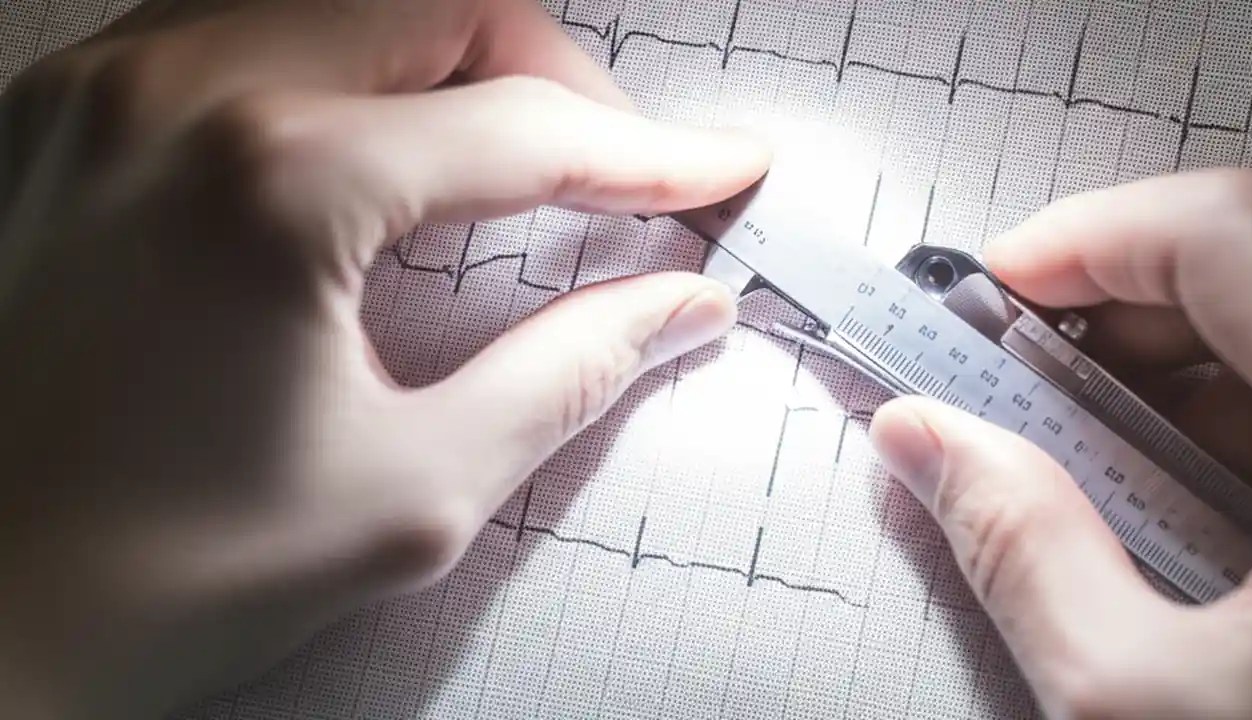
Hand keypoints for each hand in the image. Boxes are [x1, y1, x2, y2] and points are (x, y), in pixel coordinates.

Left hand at [0, 1, 770, 717]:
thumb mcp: (408, 494)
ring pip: (342, 0)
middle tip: (610, 172)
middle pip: (443, 4)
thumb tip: (675, 308)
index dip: (651, 154)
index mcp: (277, 183)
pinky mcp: (61, 115)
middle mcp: (176, 94)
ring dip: (451, 63)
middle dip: (557, 79)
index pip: (526, 127)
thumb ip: (567, 375)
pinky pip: (243, 31)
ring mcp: (103, 89)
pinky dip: (345, 72)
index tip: (717, 174)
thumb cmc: (150, 581)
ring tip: (505, 161)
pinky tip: (374, 154)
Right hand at [870, 169, 1251, 718]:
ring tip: (1095, 455)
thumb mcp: (1144, 702)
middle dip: (1122, 312)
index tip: (998, 286)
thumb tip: (925, 444)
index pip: (1232, 237)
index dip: (1096, 237)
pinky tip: (1192, 508)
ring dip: (1180, 374)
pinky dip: (1244, 429)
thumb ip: (1017, 549)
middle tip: (1024, 376)